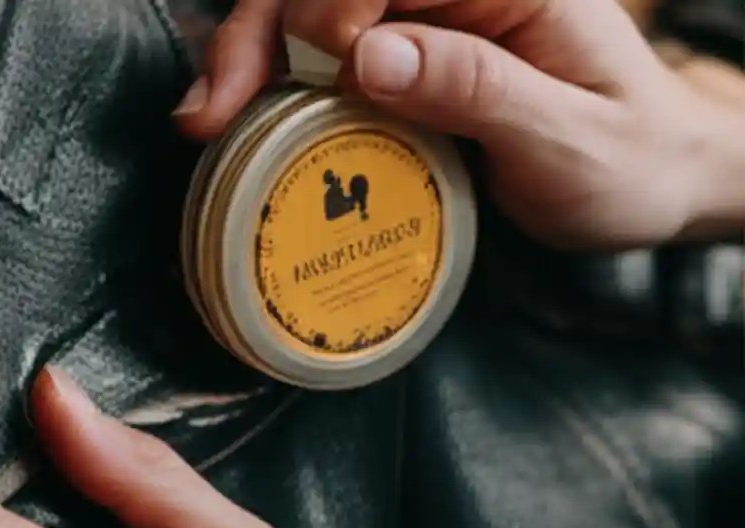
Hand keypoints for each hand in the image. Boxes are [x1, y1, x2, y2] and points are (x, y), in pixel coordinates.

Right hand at [172, 0, 744, 248]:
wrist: (653, 180)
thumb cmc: (625, 163)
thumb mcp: (567, 139)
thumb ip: (474, 90)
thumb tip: (363, 55)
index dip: (334, 4)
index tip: (326, 72)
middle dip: (257, 32)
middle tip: (212, 110)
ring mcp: (424, 18)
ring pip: (304, 10)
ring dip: (245, 55)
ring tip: (204, 120)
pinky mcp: (402, 56)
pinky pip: (316, 53)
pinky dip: (267, 80)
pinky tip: (235, 117)